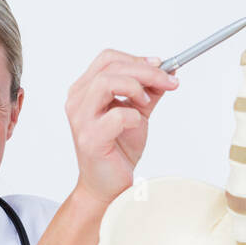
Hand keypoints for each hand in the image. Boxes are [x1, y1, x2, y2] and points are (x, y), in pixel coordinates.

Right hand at [64, 50, 177, 208]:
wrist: (108, 186)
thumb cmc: (117, 150)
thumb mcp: (137, 113)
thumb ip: (148, 92)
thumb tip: (168, 70)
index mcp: (84, 91)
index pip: (108, 59)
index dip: (136, 59)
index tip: (161, 65)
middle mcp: (77, 102)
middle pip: (110, 67)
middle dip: (145, 71)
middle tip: (168, 81)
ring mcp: (80, 120)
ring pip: (106, 83)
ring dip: (136, 87)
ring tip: (147, 103)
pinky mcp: (90, 139)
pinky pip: (116, 115)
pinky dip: (133, 116)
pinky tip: (136, 125)